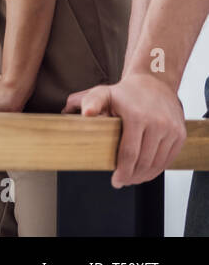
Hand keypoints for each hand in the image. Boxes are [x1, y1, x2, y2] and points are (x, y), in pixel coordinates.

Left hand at [64, 72, 185, 187]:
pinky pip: (169, 158)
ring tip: (133, 178)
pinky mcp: (180, 134)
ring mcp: (171, 130)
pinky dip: (158, 168)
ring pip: (158, 163)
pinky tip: (147, 171)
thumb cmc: (125, 92)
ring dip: (145, 175)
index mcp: (137, 117)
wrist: (154, 83)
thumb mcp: (104, 93)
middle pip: (144, 161)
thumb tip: (85, 114)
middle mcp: (158, 124)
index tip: (115, 181)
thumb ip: (91, 102)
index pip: (129, 153)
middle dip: (132, 176)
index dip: (122, 171)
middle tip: (122, 182)